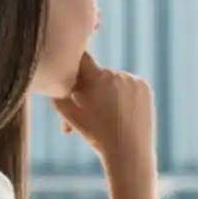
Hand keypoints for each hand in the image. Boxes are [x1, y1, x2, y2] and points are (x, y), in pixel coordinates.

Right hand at [52, 52, 159, 198]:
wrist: (128, 151)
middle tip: (88, 109)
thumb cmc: (94, 134)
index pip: (80, 55)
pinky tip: (124, 112)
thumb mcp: (66, 111)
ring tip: (108, 115)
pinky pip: (129, 84)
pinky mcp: (144, 85)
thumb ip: (58, 88)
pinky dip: (125, 94)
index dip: (73, 51)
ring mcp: (131, 78)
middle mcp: (114, 73)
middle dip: (91, 88)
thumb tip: (54, 71)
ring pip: (114, 80)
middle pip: (97, 74)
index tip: (69, 47)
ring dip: (108, 92)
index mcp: (93, 78)